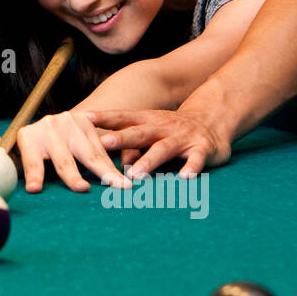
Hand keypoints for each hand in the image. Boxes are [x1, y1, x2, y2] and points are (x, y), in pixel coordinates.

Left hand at [0, 113, 130, 194]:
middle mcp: (50, 127)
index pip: (30, 157)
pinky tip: (125, 181)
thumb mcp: (15, 148)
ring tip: (117, 188)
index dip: (32, 173)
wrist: (59, 125)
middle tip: (79, 190)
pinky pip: (103, 151)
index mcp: (29, 135)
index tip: (34, 189)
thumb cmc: (33, 148)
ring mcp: (73, 124)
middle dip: (71, 175)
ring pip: (88, 153)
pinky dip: (114, 167)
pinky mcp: (90, 126)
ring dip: (104, 172)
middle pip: (62, 158)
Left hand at [85, 108, 232, 178]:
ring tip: (134, 174)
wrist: (212, 121)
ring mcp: (182, 136)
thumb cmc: (172, 131)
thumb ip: (132, 147)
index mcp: (148, 120)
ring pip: (163, 149)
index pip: (122, 117)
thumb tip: (110, 164)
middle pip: (139, 132)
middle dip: (121, 138)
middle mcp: (163, 126)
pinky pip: (196, 159)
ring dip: (149, 161)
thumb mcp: (151, 133)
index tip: (83, 118)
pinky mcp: (202, 148)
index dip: (104, 117)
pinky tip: (185, 178)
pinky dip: (191, 168)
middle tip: (103, 144)